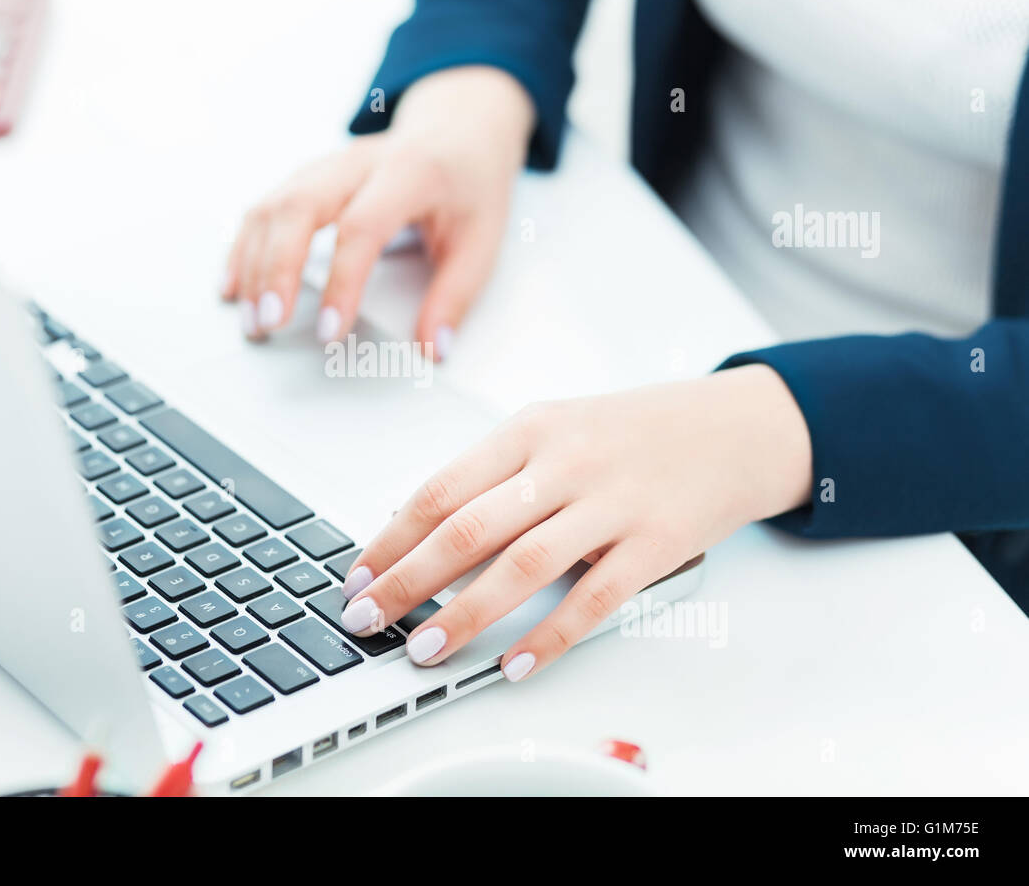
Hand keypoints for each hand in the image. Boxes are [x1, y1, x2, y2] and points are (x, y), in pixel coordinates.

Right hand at [222, 65, 533, 358]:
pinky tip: (234, 286)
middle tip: (269, 322)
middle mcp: (360, 162)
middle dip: (277, 268)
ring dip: (253, 264)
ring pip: (274, 205)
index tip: (330, 331)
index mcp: (409, 173)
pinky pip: (264, 208)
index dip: (343, 282)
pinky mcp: (308, 176)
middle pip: (300, 206)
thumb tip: (433, 350)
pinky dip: (244, 248)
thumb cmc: (468, 186)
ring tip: (251, 318)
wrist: (458, 129)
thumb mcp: (482, 241)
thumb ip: (455, 297)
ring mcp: (328, 165)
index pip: (362, 226)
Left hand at [337, 365, 812, 679]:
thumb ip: (497, 474)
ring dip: (466, 613)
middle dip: (407, 579)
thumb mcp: (557, 429)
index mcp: (530, 430)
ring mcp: (611, 503)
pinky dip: (550, 635)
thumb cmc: (633, 433)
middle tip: (367, 618)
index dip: (391, 538)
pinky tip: (516, 662)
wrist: (733, 427)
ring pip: (523, 564)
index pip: (442, 488)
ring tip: (425, 648)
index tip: (357, 576)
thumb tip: (421, 529)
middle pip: (469, 527)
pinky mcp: (655, 543)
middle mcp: (564, 463)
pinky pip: (594, 597)